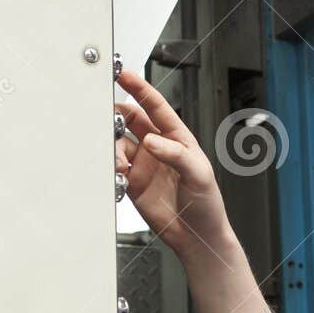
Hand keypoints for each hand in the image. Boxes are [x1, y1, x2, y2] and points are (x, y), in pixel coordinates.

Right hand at [114, 68, 230, 261]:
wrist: (196, 236)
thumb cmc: (207, 204)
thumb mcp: (199, 174)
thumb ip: (176, 154)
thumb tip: (152, 140)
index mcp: (177, 138)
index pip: (156, 107)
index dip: (140, 89)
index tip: (124, 76)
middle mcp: (158, 148)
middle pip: (131, 121)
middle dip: (117, 115)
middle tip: (107, 116)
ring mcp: (143, 164)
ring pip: (118, 144)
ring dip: (113, 148)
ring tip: (120, 162)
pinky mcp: (131, 182)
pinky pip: (114, 167)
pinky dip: (110, 167)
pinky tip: (118, 173)